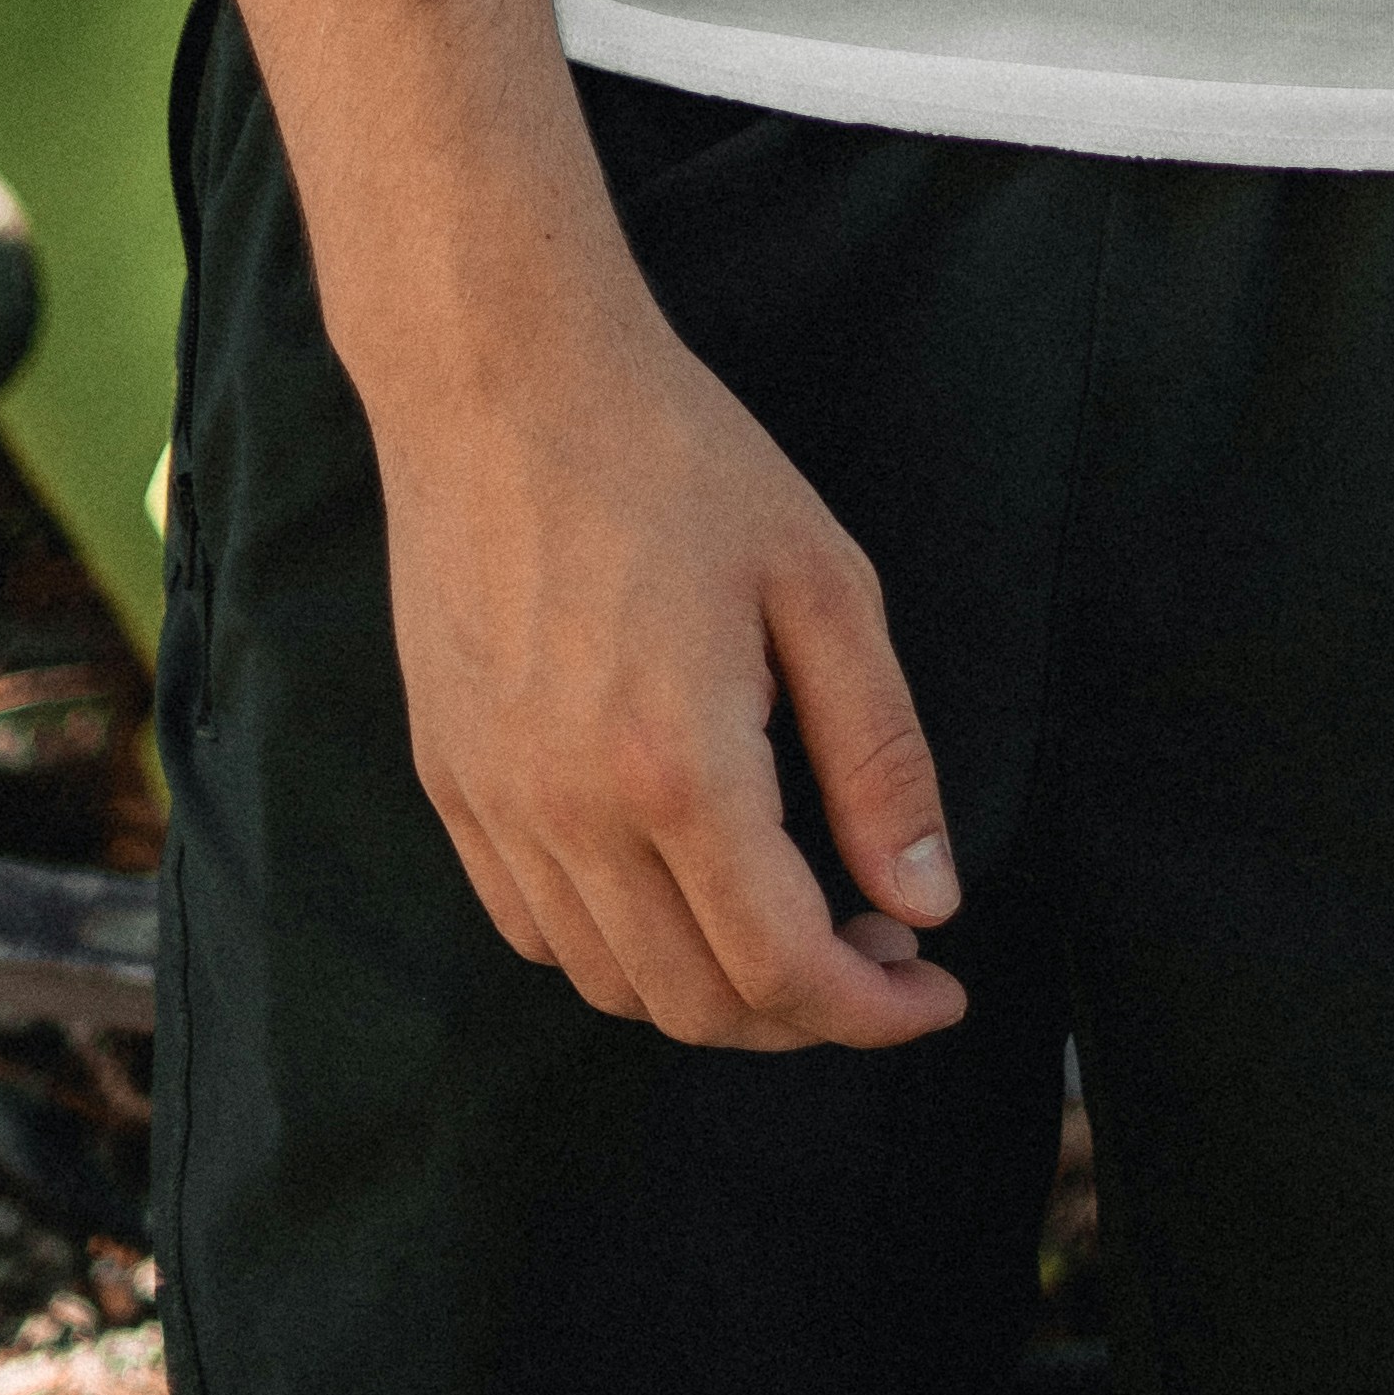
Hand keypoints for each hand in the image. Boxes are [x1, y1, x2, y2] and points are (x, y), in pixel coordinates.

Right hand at [371, 293, 967, 1053]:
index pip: (784, 970)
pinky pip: (537, 929)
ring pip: (612, 986)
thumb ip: (880, 760)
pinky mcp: (452, 785)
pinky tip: (685, 882)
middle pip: (698, 1005)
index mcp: (678, 769)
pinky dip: (624, 949)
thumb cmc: (679, 461)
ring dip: (717, 990)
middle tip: (884, 943)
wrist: (502, 382)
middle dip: (809, 1012)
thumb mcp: (824, 587)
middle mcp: (570, 814)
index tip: (940, 992)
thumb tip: (927, 905)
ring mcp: (495, 808)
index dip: (875, 1012)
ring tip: (795, 914)